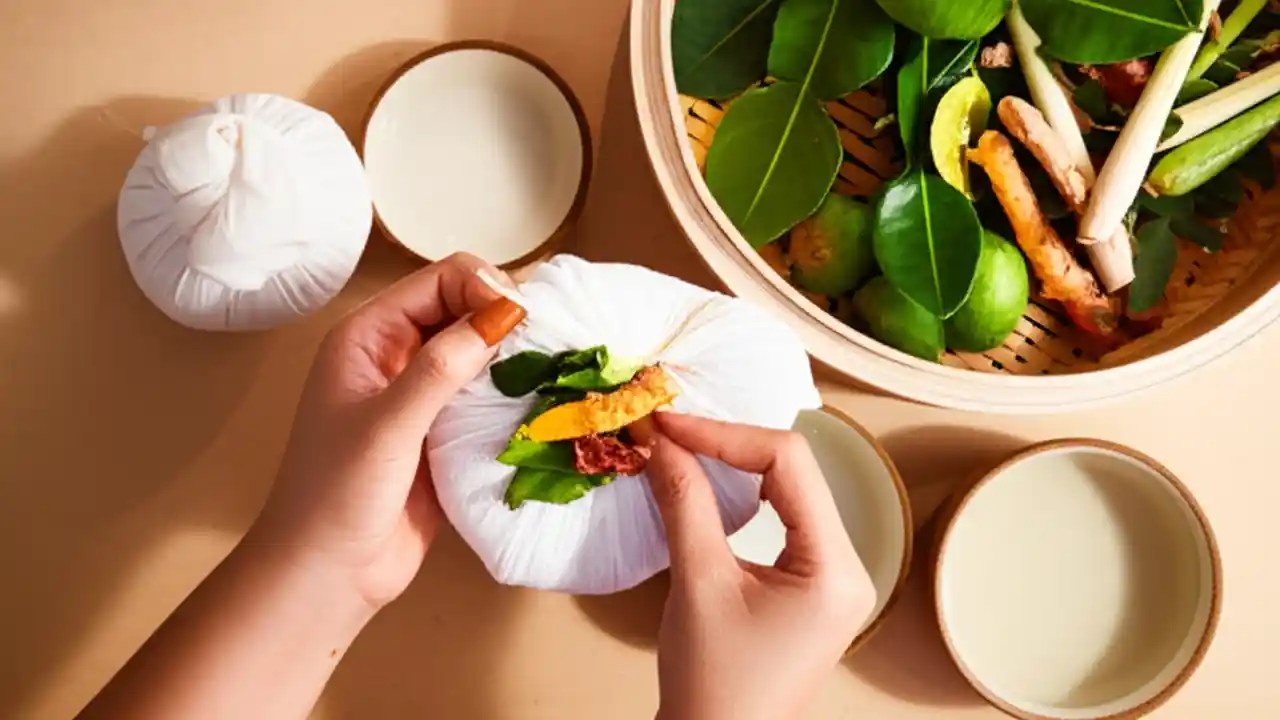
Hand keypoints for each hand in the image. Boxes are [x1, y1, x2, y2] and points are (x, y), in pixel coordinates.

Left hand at [251, 252, 521, 609]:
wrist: (328, 574)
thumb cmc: (337, 495)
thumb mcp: (388, 424)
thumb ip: (442, 367)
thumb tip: (503, 314)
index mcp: (368, 337)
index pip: (440, 281)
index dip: (485, 287)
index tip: (525, 318)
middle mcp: (396, 356)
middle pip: (465, 309)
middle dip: (506, 318)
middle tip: (550, 342)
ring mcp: (421, 396)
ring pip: (481, 354)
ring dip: (516, 358)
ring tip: (556, 369)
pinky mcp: (444, 433)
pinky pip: (486, 397)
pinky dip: (514, 396)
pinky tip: (541, 404)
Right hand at [647, 412, 876, 719]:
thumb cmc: (714, 685)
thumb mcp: (698, 585)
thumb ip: (685, 503)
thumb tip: (662, 440)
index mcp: (835, 567)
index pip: (788, 464)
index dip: (724, 434)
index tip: (669, 423)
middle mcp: (847, 568)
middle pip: (793, 472)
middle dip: (728, 444)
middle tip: (670, 429)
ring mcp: (829, 580)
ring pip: (787, 492)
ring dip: (733, 466)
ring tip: (681, 448)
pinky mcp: (806, 590)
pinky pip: (780, 520)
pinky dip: (740, 496)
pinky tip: (703, 485)